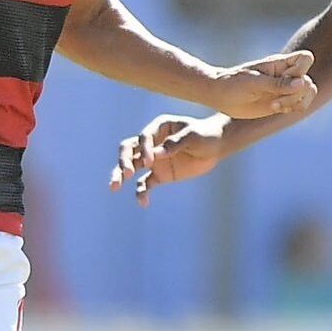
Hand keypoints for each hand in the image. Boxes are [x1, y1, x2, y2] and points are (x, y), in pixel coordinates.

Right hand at [110, 113, 231, 205]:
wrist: (217, 146)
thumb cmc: (206, 135)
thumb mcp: (194, 136)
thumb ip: (175, 143)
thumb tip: (156, 155)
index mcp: (158, 128)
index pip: (143, 138)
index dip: (144, 149)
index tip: (151, 160)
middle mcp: (151, 143)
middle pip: (128, 150)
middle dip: (123, 161)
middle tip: (127, 173)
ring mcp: (153, 159)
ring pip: (131, 166)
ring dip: (121, 175)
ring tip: (114, 187)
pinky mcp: (159, 175)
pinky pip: (145, 184)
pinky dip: (141, 193)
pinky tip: (143, 202)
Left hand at [211, 50, 316, 119]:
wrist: (219, 95)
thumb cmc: (233, 83)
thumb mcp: (254, 82)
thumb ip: (278, 84)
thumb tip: (302, 83)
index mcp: (279, 64)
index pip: (306, 59)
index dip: (302, 71)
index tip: (285, 80)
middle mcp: (285, 75)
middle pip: (309, 81)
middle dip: (298, 94)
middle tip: (276, 100)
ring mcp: (283, 89)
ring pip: (308, 94)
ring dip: (296, 103)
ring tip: (275, 106)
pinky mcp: (280, 102)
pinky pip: (298, 105)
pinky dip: (292, 109)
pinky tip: (275, 109)